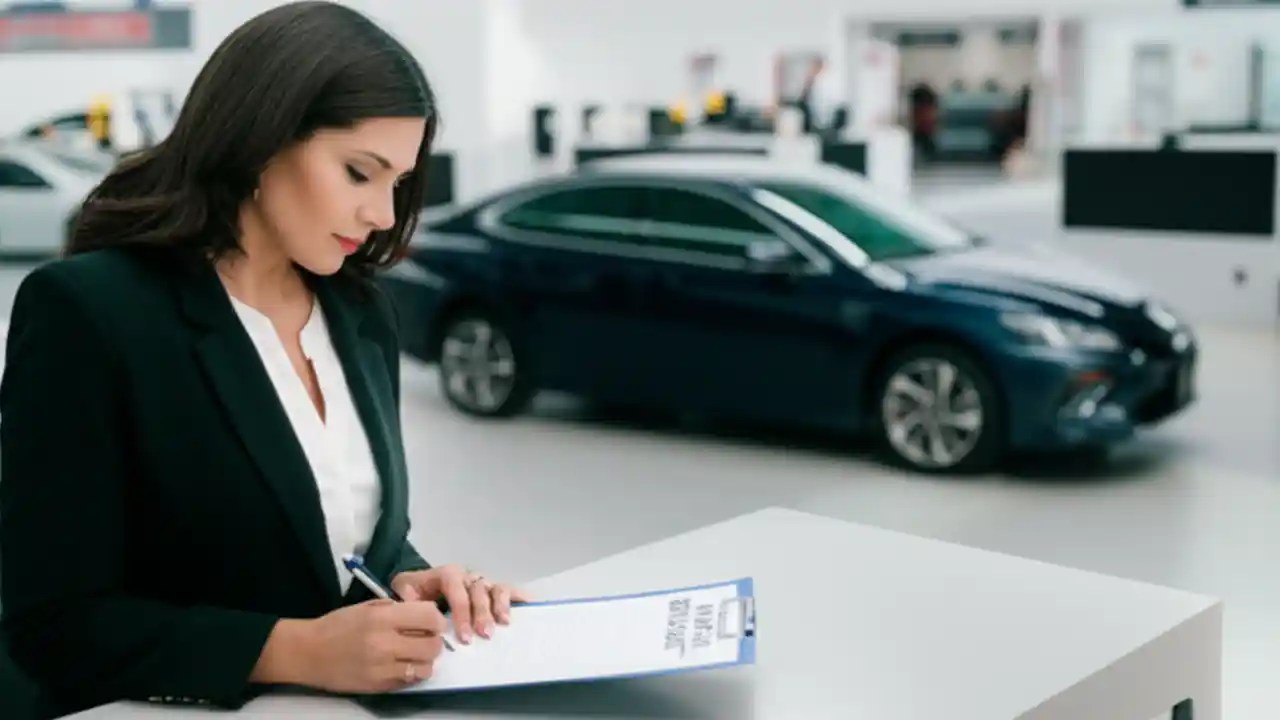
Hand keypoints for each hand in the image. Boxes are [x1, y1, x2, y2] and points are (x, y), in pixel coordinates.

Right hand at [298, 599, 447, 693]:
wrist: (308, 653)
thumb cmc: (337, 626)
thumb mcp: (367, 607)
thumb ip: (396, 610)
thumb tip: (424, 613)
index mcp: (382, 617)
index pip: (429, 616)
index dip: (436, 618)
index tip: (431, 621)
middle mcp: (385, 643)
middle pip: (433, 645)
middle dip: (434, 641)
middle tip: (425, 639)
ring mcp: (382, 668)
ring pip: (426, 667)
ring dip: (425, 661)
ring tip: (414, 655)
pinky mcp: (379, 686)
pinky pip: (410, 681)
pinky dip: (412, 674)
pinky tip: (402, 666)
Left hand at [391, 565, 530, 643]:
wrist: (417, 586)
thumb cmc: (413, 590)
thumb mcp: (404, 591)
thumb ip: (407, 598)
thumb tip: (414, 606)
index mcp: (447, 574)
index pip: (456, 589)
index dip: (461, 611)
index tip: (463, 636)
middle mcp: (467, 576)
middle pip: (478, 591)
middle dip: (482, 613)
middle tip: (484, 635)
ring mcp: (480, 582)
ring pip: (495, 588)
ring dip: (500, 606)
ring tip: (504, 624)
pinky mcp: (491, 590)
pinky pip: (507, 589)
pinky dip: (518, 596)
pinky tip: (530, 605)